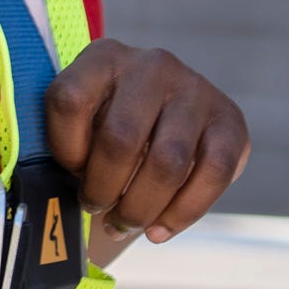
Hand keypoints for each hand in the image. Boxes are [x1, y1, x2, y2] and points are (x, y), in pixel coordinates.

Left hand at [41, 39, 249, 254]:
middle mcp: (152, 65)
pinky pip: (211, 175)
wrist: (168, 117)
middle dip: (104, 189)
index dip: (65, 149)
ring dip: (141, 208)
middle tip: (97, 211)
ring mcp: (195, 89)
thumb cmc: (109, 126)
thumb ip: (68, 145)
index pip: (69, 101)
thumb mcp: (83, 120)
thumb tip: (59, 207)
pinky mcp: (230, 120)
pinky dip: (182, 213)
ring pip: (167, 163)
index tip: (70, 173)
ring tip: (125, 225)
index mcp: (104, 57)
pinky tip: (159, 231)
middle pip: (121, 139)